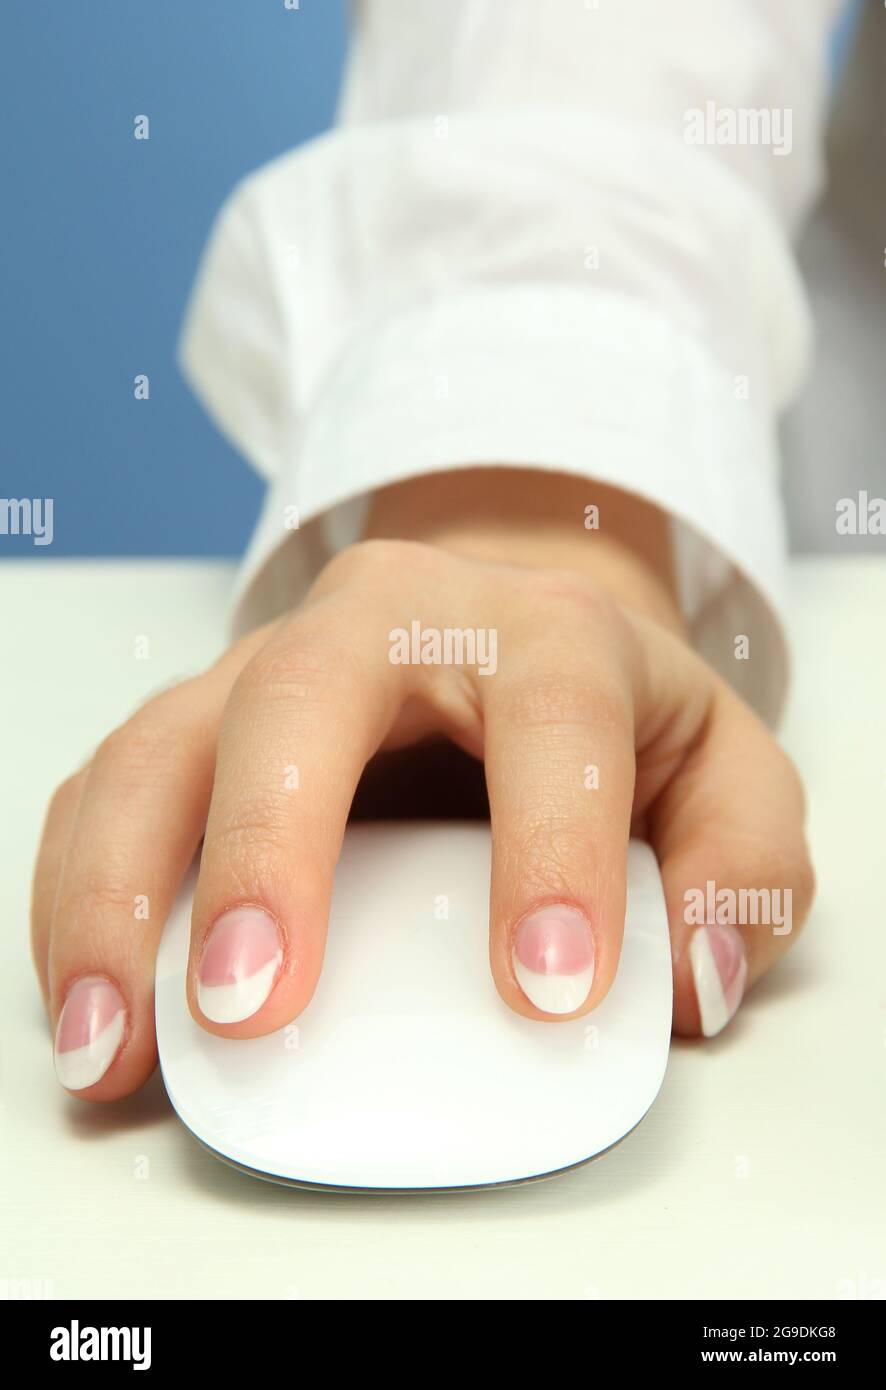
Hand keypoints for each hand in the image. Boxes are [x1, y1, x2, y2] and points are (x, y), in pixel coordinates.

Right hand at [32, 475, 812, 1099]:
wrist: (514, 644)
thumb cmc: (616, 722)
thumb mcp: (726, 776)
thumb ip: (740, 870)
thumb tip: (684, 981)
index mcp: (541, 631)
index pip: (550, 719)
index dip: (548, 852)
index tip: (546, 995)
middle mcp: (386, 622)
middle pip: (299, 696)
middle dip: (268, 850)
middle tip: (258, 1003)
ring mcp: (273, 667)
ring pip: (163, 746)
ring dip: (119, 896)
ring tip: (116, 1041)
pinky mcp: (202, 723)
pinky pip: (111, 791)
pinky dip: (84, 896)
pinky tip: (96, 1000)